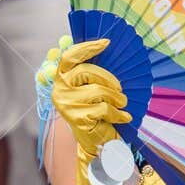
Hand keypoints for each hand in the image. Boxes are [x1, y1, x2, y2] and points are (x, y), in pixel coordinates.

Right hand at [51, 38, 130, 156]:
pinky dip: (118, 113)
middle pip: (86, 71)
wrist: (95, 141)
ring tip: (122, 103)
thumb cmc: (95, 110)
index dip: (87, 48)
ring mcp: (67, 105)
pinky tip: (124, 117)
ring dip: (116, 97)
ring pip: (98, 90)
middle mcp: (59, 90)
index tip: (106, 42)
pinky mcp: (78, 119)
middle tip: (119, 88)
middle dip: (109, 79)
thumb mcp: (92, 88)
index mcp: (61, 78)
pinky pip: (104, 108)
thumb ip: (93, 72)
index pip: (69, 57)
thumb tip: (106, 47)